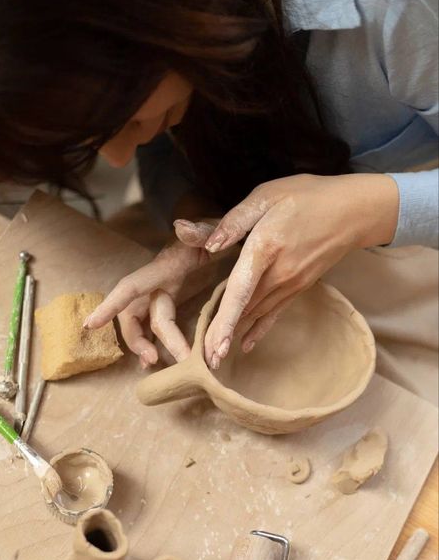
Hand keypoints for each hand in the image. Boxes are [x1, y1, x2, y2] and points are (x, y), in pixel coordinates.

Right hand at [83, 224, 220, 367]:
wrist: (222, 235)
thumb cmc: (214, 231)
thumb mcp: (210, 230)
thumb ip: (198, 231)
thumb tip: (181, 226)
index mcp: (163, 268)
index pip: (130, 287)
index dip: (109, 306)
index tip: (90, 324)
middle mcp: (156, 283)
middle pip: (133, 316)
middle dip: (137, 339)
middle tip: (153, 360)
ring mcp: (163, 294)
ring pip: (144, 325)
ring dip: (145, 346)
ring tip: (155, 364)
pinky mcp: (173, 302)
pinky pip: (157, 327)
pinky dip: (156, 344)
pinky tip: (156, 361)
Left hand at [198, 173, 398, 367]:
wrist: (353, 211)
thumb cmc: (307, 197)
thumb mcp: (266, 196)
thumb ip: (234, 221)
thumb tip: (210, 245)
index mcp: (265, 247)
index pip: (239, 291)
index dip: (223, 321)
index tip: (212, 348)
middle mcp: (278, 273)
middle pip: (244, 311)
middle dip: (222, 338)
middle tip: (205, 364)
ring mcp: (291, 284)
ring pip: (256, 314)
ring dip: (235, 336)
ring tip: (216, 358)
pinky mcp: (298, 287)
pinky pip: (274, 313)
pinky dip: (258, 330)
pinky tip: (245, 345)